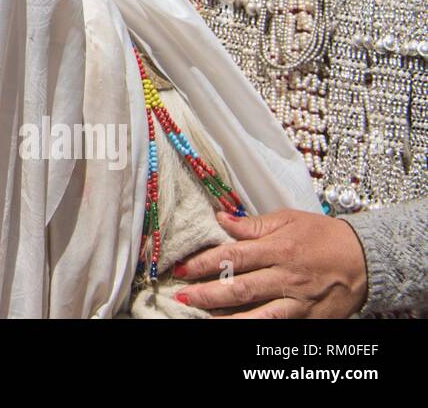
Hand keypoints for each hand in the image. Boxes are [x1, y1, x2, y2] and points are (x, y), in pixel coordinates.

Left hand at [173, 210, 367, 317]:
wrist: (366, 259)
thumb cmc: (324, 236)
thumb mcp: (289, 219)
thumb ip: (254, 224)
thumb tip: (220, 218)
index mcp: (279, 248)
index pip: (233, 256)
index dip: (203, 263)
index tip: (180, 268)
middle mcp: (286, 277)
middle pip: (240, 288)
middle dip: (207, 294)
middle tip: (182, 295)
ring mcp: (298, 302)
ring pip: (258, 315)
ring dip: (226, 319)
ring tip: (200, 319)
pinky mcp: (308, 319)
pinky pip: (277, 326)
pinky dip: (256, 327)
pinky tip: (235, 327)